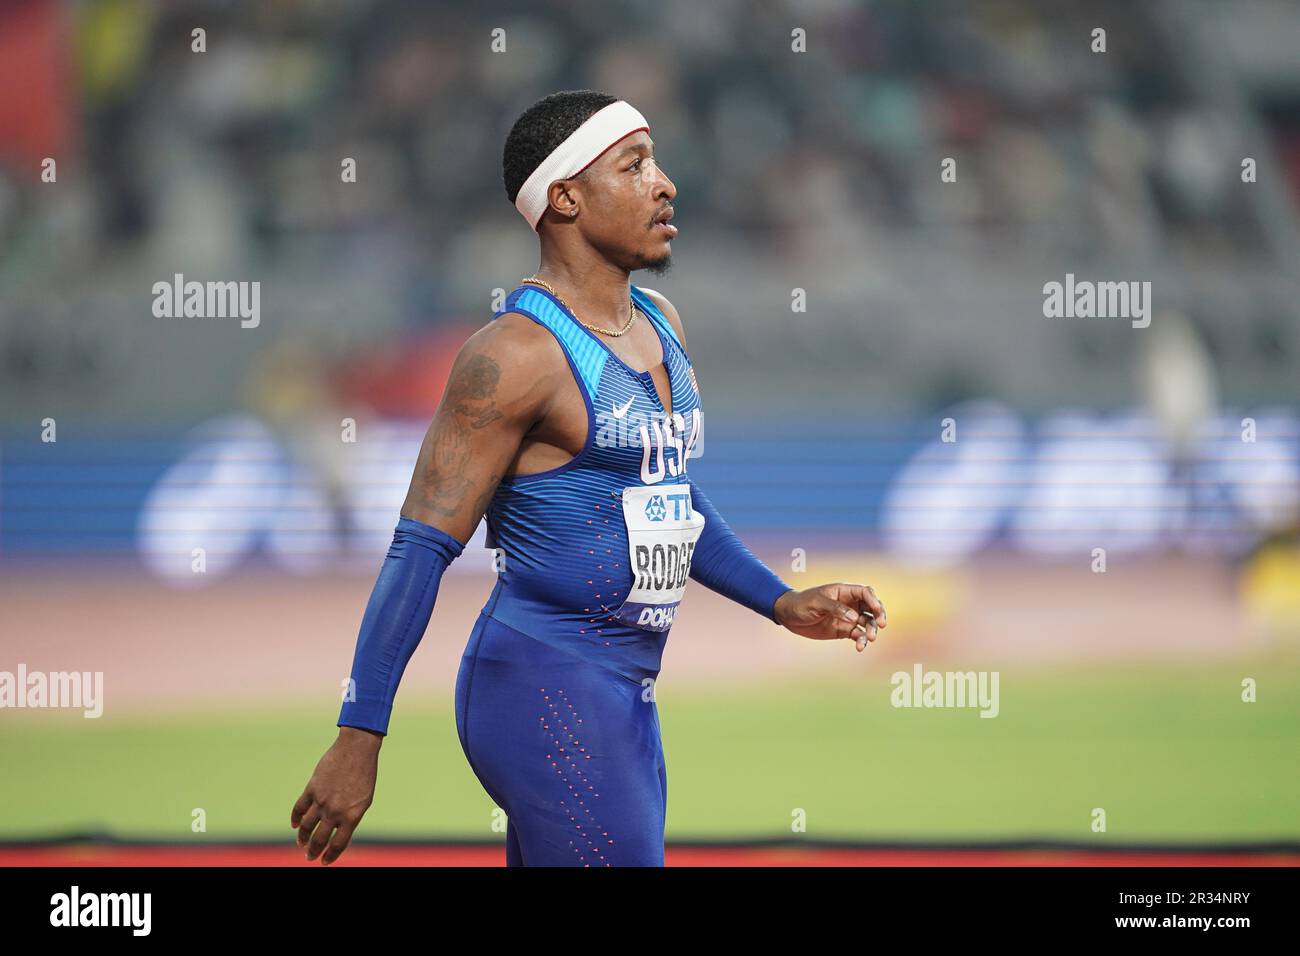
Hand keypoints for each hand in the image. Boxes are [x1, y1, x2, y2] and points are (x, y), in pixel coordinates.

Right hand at [291, 726, 381, 864]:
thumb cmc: (364, 775)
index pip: (338, 844)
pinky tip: (295, 825)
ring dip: (302, 838)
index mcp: (352, 816)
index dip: (330, 856)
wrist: (357, 750)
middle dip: (313, 851)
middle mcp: (336, 811)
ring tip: (302, 844)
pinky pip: (299, 808)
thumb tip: (339, 832)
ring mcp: (322, 800)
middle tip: (310, 856)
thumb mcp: (363, 800)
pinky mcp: (312, 788)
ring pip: (306, 826)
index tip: (324, 861)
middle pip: (319, 839)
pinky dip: (295, 818)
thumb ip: (351, 816)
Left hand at [773, 583, 886, 651]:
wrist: (789, 616)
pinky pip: (858, 635)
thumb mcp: (817, 603)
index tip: (877, 610)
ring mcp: (848, 617)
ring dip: (872, 630)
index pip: (865, 592)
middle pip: (871, 607)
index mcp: (844, 591)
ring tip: (870, 638)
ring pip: (867, 623)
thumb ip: (836, 608)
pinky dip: (862, 640)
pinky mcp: (844, 630)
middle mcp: (850, 604)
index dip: (874, 600)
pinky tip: (860, 647)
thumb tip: (854, 617)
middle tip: (881, 624)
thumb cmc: (801, 603)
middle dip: (879, 615)